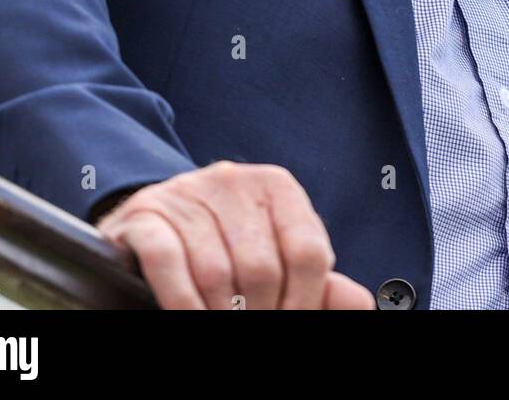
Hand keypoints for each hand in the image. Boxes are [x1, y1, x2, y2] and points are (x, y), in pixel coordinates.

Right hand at [94, 161, 374, 309]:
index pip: (308, 251)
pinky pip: (169, 263)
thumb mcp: (274, 254)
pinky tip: (190, 319)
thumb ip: (315, 279)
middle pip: (262, 268)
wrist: (154, 225)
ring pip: (216, 272)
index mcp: (276, 186)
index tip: (290, 322)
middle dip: (259, 313)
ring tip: (220, 325)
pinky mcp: (147, 214)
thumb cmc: (225, 246)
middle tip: (251, 327)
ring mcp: (187, 194)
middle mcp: (233, 180)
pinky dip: (182, 303)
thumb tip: (361, 302)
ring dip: (220, 314)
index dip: (305, 302)